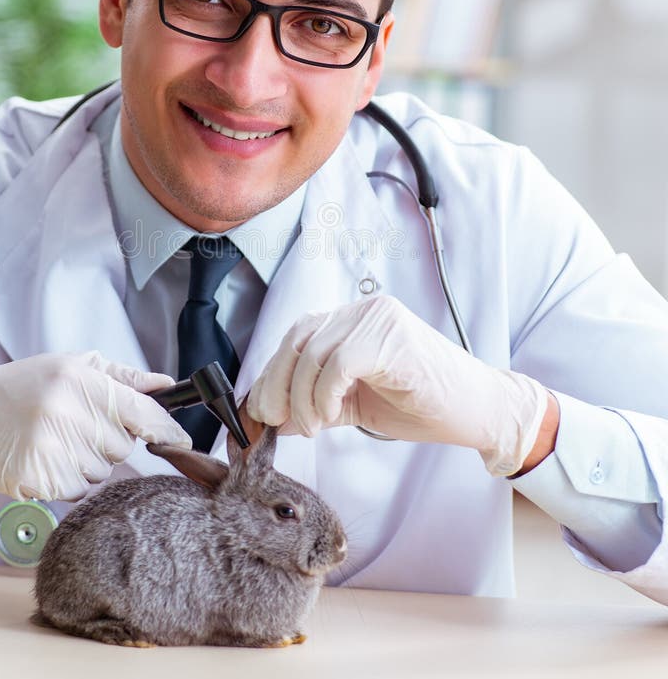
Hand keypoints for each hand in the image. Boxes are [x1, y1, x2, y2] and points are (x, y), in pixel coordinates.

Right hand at [0, 351, 191, 500]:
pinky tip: (46, 459)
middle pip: (124, 446)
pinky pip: (78, 490)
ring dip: (89, 461)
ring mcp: (51, 448)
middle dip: (110, 440)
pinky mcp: (37, 478)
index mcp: (80, 381)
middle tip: (78, 426)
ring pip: (103, 471)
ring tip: (56, 440)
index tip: (181, 439)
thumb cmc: (22, 386)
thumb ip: (123, 377)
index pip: (140, 410)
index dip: (166, 428)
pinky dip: (69, 480)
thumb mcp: (71, 366)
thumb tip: (166, 384)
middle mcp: (67, 413)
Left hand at [247, 296, 549, 475]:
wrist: (477, 411)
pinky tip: (332, 416)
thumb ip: (315, 404)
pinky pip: (338, 363)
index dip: (272, 374)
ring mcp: (377, 318)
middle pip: (298, 340)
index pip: (298, 337)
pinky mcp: (390, 336)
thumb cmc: (422, 404)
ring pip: (313, 352)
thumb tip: (272, 417)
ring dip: (302, 397)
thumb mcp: (355, 404)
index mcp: (353, 320)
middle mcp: (362, 310)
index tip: (259, 411)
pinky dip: (325, 394)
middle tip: (275, 421)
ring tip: (312, 427)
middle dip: (277, 385)